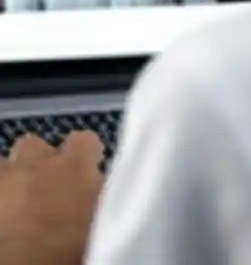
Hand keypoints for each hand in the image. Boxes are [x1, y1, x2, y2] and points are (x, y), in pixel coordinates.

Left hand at [0, 132, 104, 264]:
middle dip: (38, 160)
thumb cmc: (66, 247)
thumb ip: (95, 196)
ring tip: (15, 199)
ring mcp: (2, 178)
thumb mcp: (98, 219)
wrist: (19, 264)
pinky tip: (2, 212)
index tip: (86, 170)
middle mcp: (37, 163)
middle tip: (45, 185)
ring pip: (3, 164)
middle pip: (34, 144)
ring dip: (10, 176)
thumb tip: (96, 191)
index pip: (85, 141)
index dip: (84, 154)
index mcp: (75, 168)